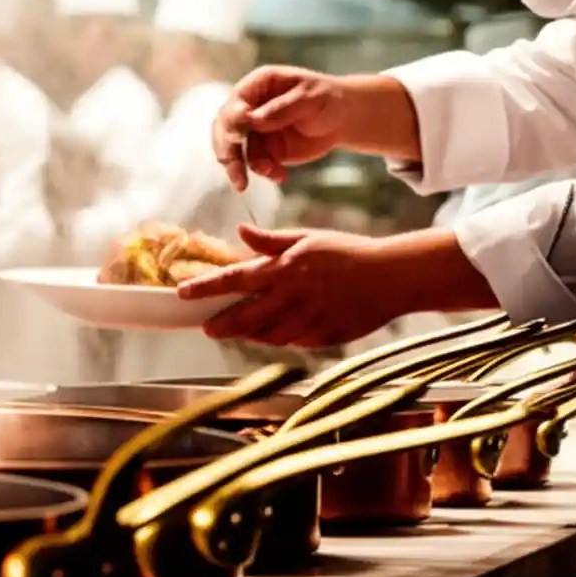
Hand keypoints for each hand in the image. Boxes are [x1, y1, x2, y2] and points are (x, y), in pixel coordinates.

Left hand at [178, 225, 410, 348]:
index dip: (205, 287)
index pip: (234, 279)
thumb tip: (240, 233)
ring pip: (266, 336)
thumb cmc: (348, 253)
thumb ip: (271, 242)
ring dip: (249, 334)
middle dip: (220, 325)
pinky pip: (293, 343)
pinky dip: (280, 338)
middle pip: (243, 318)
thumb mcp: (308, 238)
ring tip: (239, 329)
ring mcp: (308, 321)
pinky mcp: (323, 338)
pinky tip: (277, 331)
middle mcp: (292, 297)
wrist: (393, 277)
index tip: (182, 292)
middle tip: (207, 328)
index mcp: (284, 269)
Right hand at [214, 65, 348, 190]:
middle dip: (229, 152)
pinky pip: (256, 164)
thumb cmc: (327, 99)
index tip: (240, 134)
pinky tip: (281, 176)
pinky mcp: (265, 150)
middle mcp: (250, 106)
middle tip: (237, 172)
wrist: (343, 119)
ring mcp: (255, 130)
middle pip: (226, 129)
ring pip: (238, 151)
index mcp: (258, 85)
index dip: (234, 119)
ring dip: (250, 166)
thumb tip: (252, 120)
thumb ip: (281, 109)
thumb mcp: (309, 98)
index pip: (235, 101)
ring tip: (272, 173)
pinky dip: (266, 172)